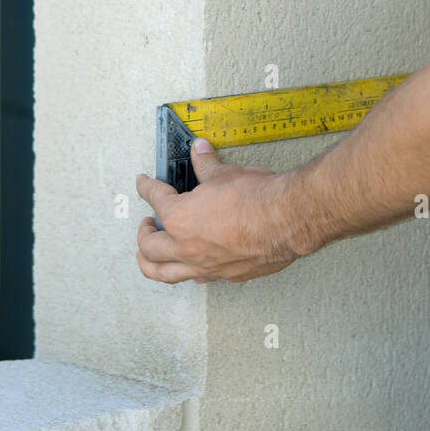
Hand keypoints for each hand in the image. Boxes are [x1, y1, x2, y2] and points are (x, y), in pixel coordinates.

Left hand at [136, 139, 298, 283]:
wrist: (287, 220)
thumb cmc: (256, 198)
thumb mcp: (225, 173)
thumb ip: (207, 165)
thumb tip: (200, 151)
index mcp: (180, 218)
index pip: (155, 200)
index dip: (147, 188)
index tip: (144, 184)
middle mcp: (186, 247)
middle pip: (149, 247)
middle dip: (142, 234)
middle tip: (145, 225)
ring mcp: (206, 266)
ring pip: (165, 274)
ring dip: (152, 265)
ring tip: (148, 258)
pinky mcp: (227, 275)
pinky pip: (197, 278)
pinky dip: (188, 272)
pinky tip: (191, 269)